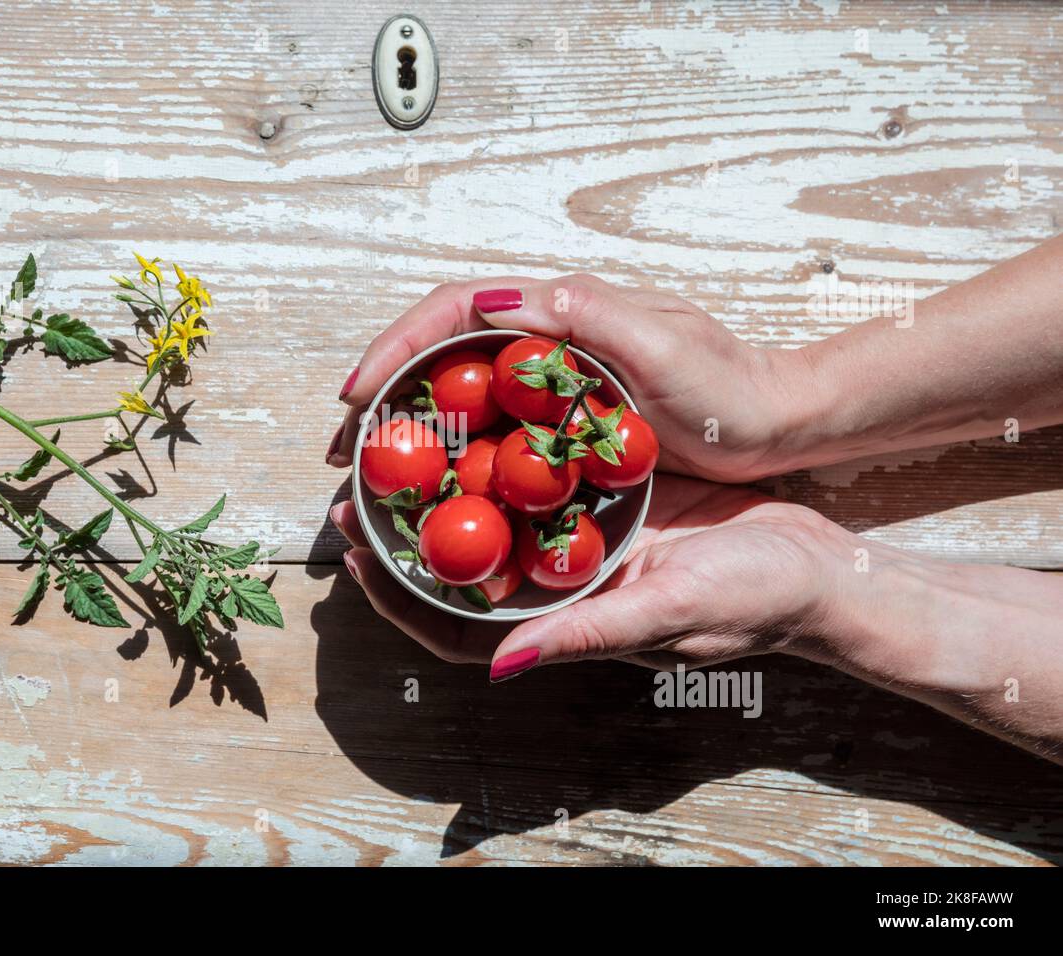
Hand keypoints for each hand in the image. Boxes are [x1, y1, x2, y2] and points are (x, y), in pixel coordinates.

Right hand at [326, 275, 810, 482]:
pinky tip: (435, 488)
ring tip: (370, 471)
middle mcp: (548, 336)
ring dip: (408, 425)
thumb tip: (497, 297)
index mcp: (562, 310)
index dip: (396, 346)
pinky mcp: (565, 415)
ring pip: (458, 388)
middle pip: (441, 350)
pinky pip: (490, 426)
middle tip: (343, 447)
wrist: (777, 421)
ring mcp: (554, 377)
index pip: (455, 309)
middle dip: (384, 390)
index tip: (356, 393)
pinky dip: (453, 451)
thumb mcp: (665, 348)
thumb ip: (588, 318)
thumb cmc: (728, 390)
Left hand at [329, 473, 853, 679]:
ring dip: (446, 484)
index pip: (458, 625)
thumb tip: (502, 666)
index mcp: (562, 618)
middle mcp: (561, 580)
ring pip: (494, 514)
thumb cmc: (753, 601)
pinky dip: (509, 448)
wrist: (816, 564)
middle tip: (351, 487)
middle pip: (462, 564)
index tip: (352, 561)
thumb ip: (587, 635)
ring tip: (397, 441)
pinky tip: (482, 408)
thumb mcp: (668, 613)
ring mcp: (582, 537)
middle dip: (403, 532)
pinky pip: (544, 472)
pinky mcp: (610, 497)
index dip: (400, 600)